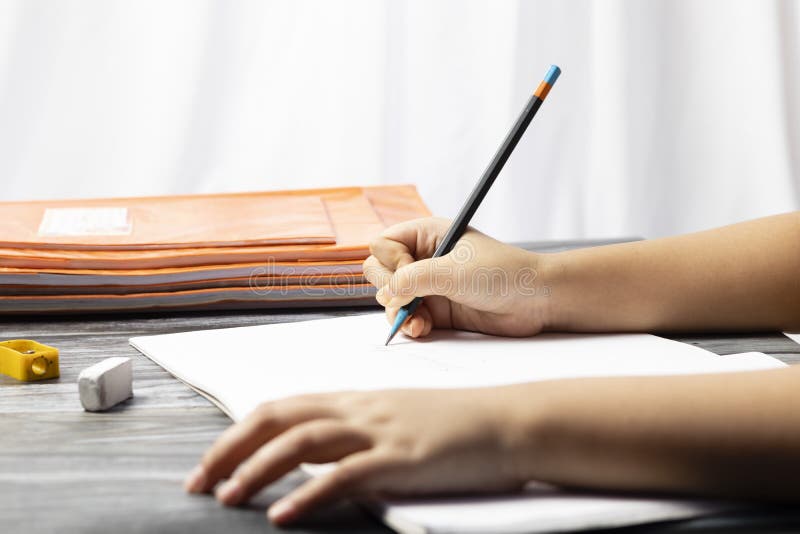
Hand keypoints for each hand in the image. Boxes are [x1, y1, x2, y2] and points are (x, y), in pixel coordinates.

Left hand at [183, 388, 527, 524]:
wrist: (505, 422)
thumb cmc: (454, 423)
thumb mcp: (396, 418)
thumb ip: (356, 431)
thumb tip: (318, 454)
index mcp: (354, 400)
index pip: (281, 408)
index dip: (238, 434)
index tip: (209, 463)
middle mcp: (359, 409)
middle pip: (278, 420)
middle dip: (230, 449)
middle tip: (196, 483)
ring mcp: (379, 431)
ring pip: (302, 444)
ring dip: (256, 470)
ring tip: (226, 498)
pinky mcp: (402, 459)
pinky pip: (345, 476)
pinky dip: (308, 495)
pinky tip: (283, 514)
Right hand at [363, 217, 549, 337]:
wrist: (536, 300)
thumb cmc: (503, 273)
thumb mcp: (454, 271)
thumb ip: (414, 279)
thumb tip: (387, 294)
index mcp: (427, 235)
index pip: (382, 244)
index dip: (390, 261)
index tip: (410, 272)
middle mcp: (423, 259)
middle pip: (380, 272)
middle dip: (390, 290)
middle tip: (408, 299)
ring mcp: (429, 286)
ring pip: (391, 299)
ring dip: (399, 313)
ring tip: (419, 322)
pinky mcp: (437, 310)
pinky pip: (408, 318)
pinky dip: (410, 326)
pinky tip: (423, 329)